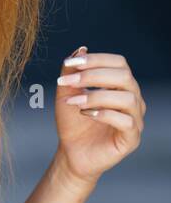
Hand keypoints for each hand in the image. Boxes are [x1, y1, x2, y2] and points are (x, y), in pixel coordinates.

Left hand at [54, 45, 145, 186]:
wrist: (71, 153)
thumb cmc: (73, 122)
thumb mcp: (67, 93)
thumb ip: (72, 71)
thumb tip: (82, 48)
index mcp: (121, 85)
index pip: (119, 63)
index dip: (96, 60)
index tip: (70, 64)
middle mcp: (133, 99)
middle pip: (124, 77)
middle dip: (94, 75)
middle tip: (67, 81)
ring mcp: (135, 119)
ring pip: (127, 98)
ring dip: (96, 96)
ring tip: (74, 101)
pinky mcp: (132, 139)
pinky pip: (126, 121)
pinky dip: (104, 114)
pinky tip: (86, 114)